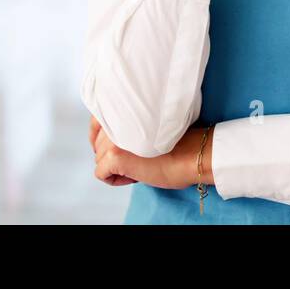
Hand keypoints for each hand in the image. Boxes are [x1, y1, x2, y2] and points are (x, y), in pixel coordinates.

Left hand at [92, 123, 213, 190]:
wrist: (194, 155)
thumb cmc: (178, 143)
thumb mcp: (147, 125)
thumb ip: (126, 124)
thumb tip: (108, 140)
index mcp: (122, 108)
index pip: (96, 123)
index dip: (105, 139)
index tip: (121, 146)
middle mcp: (114, 120)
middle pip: (98, 145)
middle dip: (114, 154)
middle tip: (139, 156)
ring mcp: (113, 138)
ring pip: (100, 159)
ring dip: (117, 167)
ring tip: (141, 164)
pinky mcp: (115, 156)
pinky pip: (101, 174)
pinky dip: (116, 179)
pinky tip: (135, 175)